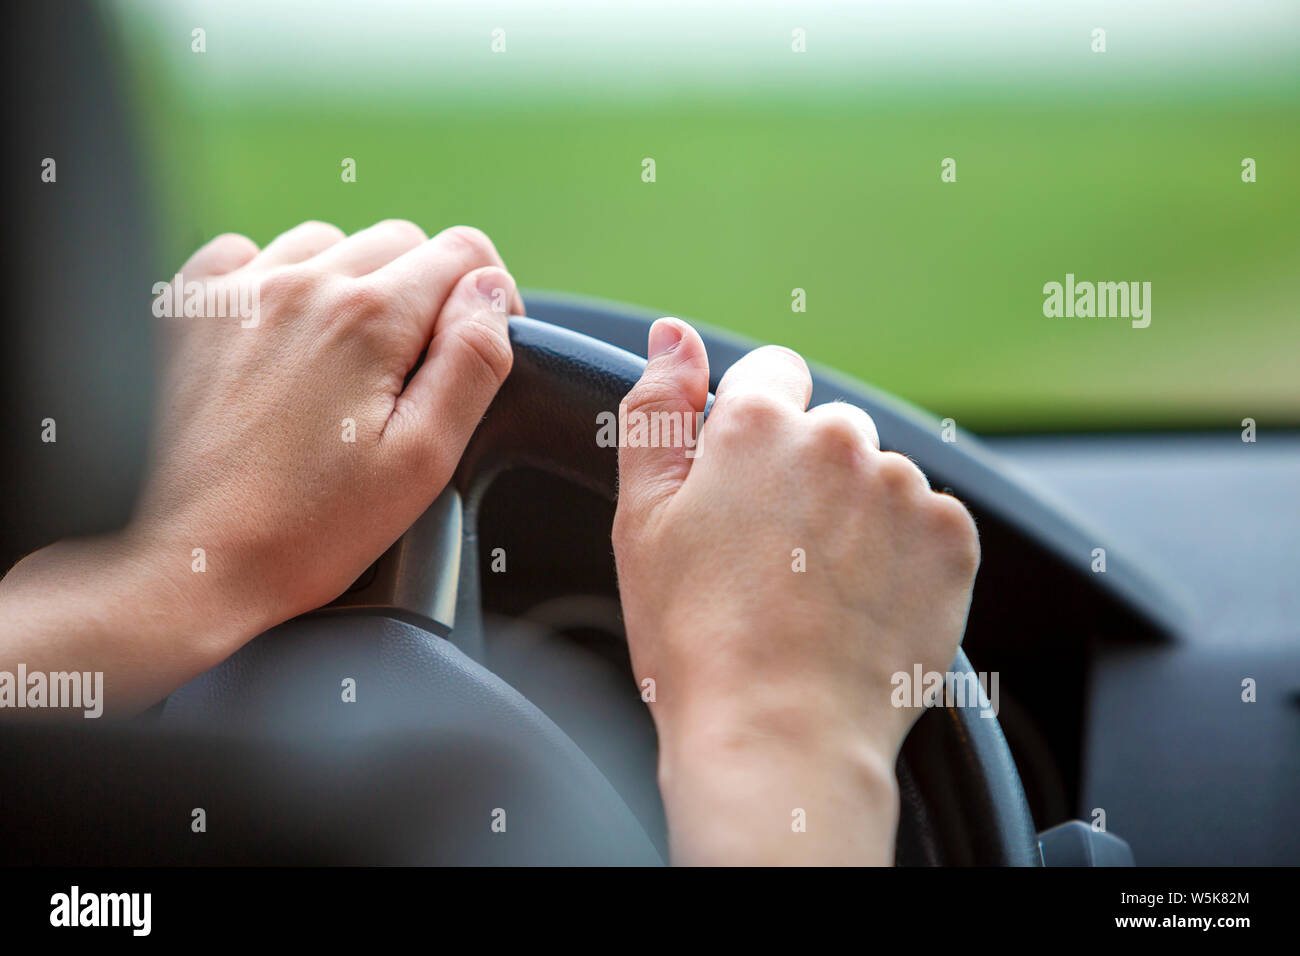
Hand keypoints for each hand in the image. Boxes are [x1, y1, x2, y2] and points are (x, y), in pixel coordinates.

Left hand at [1, 220, 522, 715]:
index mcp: (369, 320)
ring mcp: (236, 291)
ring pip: (328, 245)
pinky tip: (279, 343)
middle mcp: (301, 286)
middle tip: (408, 375)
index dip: (488, 297)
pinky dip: (274, 283)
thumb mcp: (422, 460)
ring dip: (350, 287)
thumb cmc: (307, 528)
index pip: (463, 252)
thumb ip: (472, 363)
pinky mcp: (186, 309)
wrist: (190, 562)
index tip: (474, 347)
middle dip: (422, 295)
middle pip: (400, 243)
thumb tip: (489, 290)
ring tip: (341, 365)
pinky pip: (248, 254)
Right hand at [612, 318, 979, 863]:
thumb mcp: (642, 517)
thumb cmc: (697, 638)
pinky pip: (926, 521)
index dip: (752, 432)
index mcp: (756, 424)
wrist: (779, 735)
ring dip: (857, 514)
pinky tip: (862, 601)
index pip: (771, 374)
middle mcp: (839, 439)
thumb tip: (673, 335)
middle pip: (828, 430)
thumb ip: (657, 410)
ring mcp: (903, 487)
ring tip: (818, 591)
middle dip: (806, 474)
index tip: (745, 491)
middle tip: (775, 557)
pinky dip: (902, 552)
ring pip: (879, 478)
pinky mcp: (951, 538)